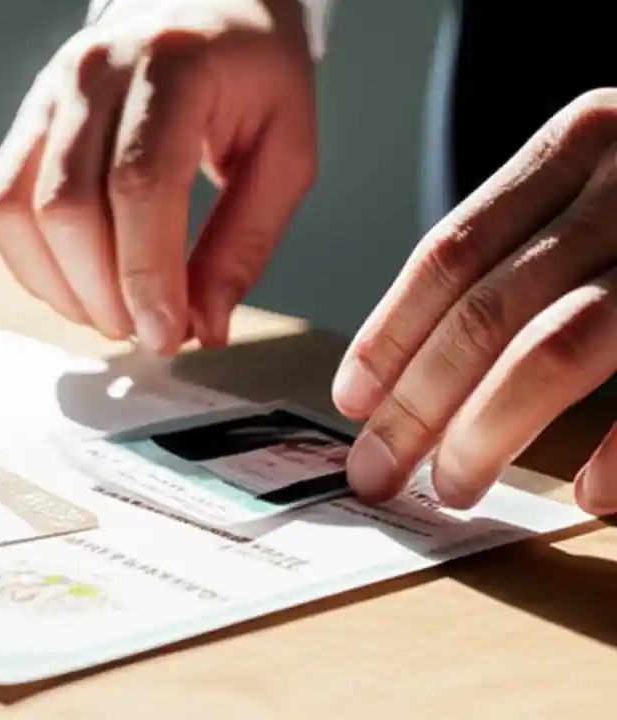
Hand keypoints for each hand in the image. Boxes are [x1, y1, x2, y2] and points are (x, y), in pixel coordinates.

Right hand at [0, 0, 316, 353]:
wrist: (209, 0)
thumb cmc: (253, 71)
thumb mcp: (285, 150)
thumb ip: (245, 241)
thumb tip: (204, 327)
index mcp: (173, 66)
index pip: (139, 185)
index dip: (145, 274)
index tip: (165, 334)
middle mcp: (97, 71)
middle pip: (68, 206)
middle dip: (102, 293)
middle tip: (145, 334)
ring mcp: (51, 91)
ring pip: (19, 209)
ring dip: (60, 286)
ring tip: (111, 314)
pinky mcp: (28, 117)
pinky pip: (1, 202)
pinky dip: (32, 262)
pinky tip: (75, 285)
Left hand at [333, 89, 616, 514]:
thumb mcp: (610, 180)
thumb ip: (530, 243)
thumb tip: (413, 365)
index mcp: (584, 140)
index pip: (452, 250)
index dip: (390, 332)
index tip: (351, 400)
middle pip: (490, 307)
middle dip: (419, 402)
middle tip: (377, 471)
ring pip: (563, 345)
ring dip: (493, 428)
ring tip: (452, 486)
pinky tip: (588, 495)